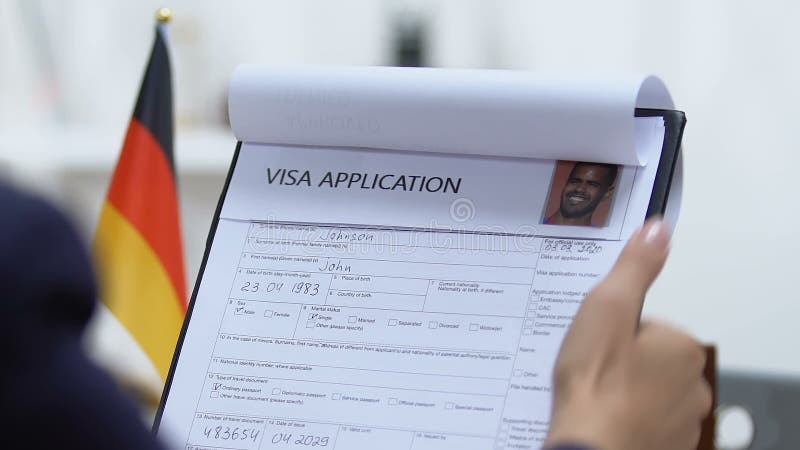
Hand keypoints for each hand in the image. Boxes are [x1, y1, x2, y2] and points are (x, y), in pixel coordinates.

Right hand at [545, 220, 711, 449]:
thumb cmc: (595, 385)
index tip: (596, 346)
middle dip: (620, 361)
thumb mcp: (607, 309)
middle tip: (590, 370)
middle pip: (647, 358)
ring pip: (644, 391)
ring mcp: (681, 420)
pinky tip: (600, 418)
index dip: (614, 332)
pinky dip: (623, 419)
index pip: (646, 325)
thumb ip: (634, 268)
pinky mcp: (665, 445)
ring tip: (591, 396)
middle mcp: (693, 384)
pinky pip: (643, 421)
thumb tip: (658, 228)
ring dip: (621, 391)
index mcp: (682, 346)